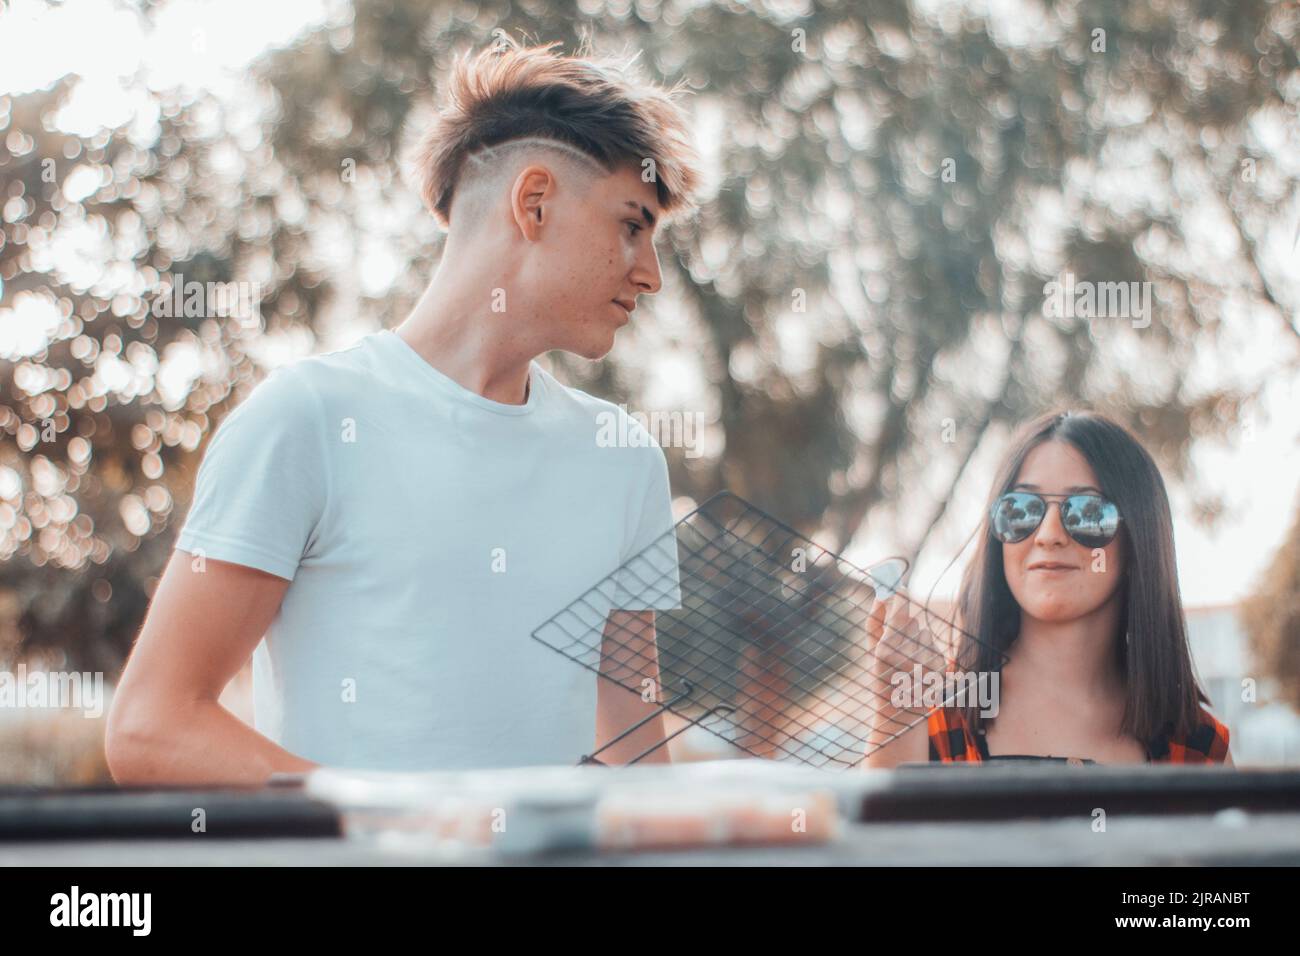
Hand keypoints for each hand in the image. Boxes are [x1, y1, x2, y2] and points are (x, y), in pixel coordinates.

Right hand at [863, 594, 935, 745]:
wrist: (900, 711)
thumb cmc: (882, 676)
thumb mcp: (872, 649)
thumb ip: (876, 619)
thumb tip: (881, 593)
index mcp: (887, 649)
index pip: (900, 609)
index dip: (900, 594)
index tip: (899, 585)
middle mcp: (908, 654)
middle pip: (911, 621)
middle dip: (905, 625)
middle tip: (897, 641)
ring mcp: (926, 661)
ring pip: (923, 632)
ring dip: (916, 640)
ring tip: (908, 660)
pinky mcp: (940, 667)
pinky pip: (933, 645)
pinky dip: (926, 651)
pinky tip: (919, 667)